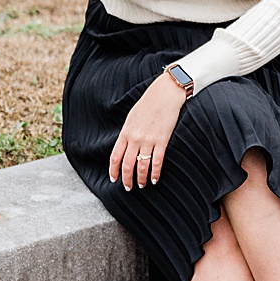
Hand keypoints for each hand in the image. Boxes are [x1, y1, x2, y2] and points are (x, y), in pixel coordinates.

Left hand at [109, 72, 187, 189]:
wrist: (165, 93)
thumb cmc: (149, 102)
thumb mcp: (132, 116)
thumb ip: (128, 132)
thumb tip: (126, 145)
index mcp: (125, 132)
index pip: (115, 156)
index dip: (114, 170)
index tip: (114, 179)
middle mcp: (135, 138)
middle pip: (127, 165)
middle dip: (127, 179)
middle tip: (129, 187)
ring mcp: (148, 140)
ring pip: (141, 166)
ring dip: (141, 179)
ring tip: (143, 185)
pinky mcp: (162, 140)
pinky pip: (157, 161)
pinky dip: (155, 173)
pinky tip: (155, 179)